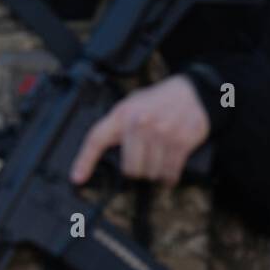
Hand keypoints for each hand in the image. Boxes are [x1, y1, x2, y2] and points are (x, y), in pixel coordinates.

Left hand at [69, 75, 209, 186]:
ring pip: (150, 172)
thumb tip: (98, 154)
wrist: (191, 91)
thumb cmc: (156, 101)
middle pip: (130, 168)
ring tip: (156, 162)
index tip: (77, 178)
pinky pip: (170, 171)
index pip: (96, 140)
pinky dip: (169, 177)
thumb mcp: (129, 106)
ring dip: (153, 173)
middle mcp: (140, 124)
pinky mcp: (181, 141)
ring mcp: (162, 133)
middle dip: (135, 170)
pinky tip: (168, 174)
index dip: (84, 161)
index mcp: (122, 115)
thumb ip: (115, 126)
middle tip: (141, 161)